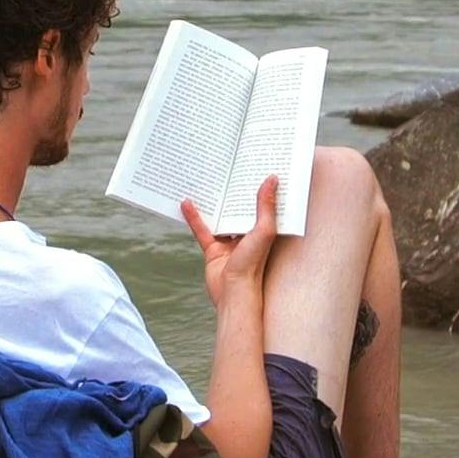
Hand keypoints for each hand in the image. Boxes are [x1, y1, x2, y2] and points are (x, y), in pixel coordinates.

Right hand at [182, 176, 277, 309]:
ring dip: (212, 201)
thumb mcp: (263, 231)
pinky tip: (186, 203)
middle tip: (226, 165)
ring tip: (204, 180)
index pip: (261, 201)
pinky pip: (202, 229)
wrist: (234, 293)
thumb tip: (272, 179)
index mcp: (263, 228)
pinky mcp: (213, 248)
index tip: (255, 164)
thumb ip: (266, 207)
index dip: (259, 184)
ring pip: (219, 216)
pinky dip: (194, 217)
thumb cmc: (253, 265)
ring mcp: (229, 241)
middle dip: (233, 189)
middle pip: (238, 206)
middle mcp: (247, 233)